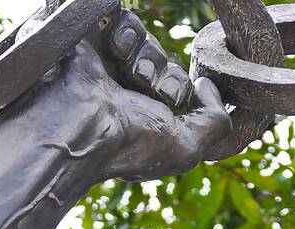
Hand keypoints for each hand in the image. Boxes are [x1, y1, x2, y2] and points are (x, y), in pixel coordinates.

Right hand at [68, 11, 231, 180]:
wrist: (79, 124)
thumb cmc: (130, 143)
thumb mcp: (186, 148)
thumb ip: (216, 122)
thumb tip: (209, 86)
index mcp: (140, 118)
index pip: (174, 85)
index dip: (177, 88)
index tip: (166, 103)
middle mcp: (121, 90)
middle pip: (161, 60)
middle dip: (161, 73)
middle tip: (144, 89)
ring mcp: (102, 62)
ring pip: (143, 38)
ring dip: (144, 53)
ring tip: (127, 73)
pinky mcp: (86, 34)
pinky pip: (120, 14)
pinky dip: (127, 29)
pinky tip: (115, 48)